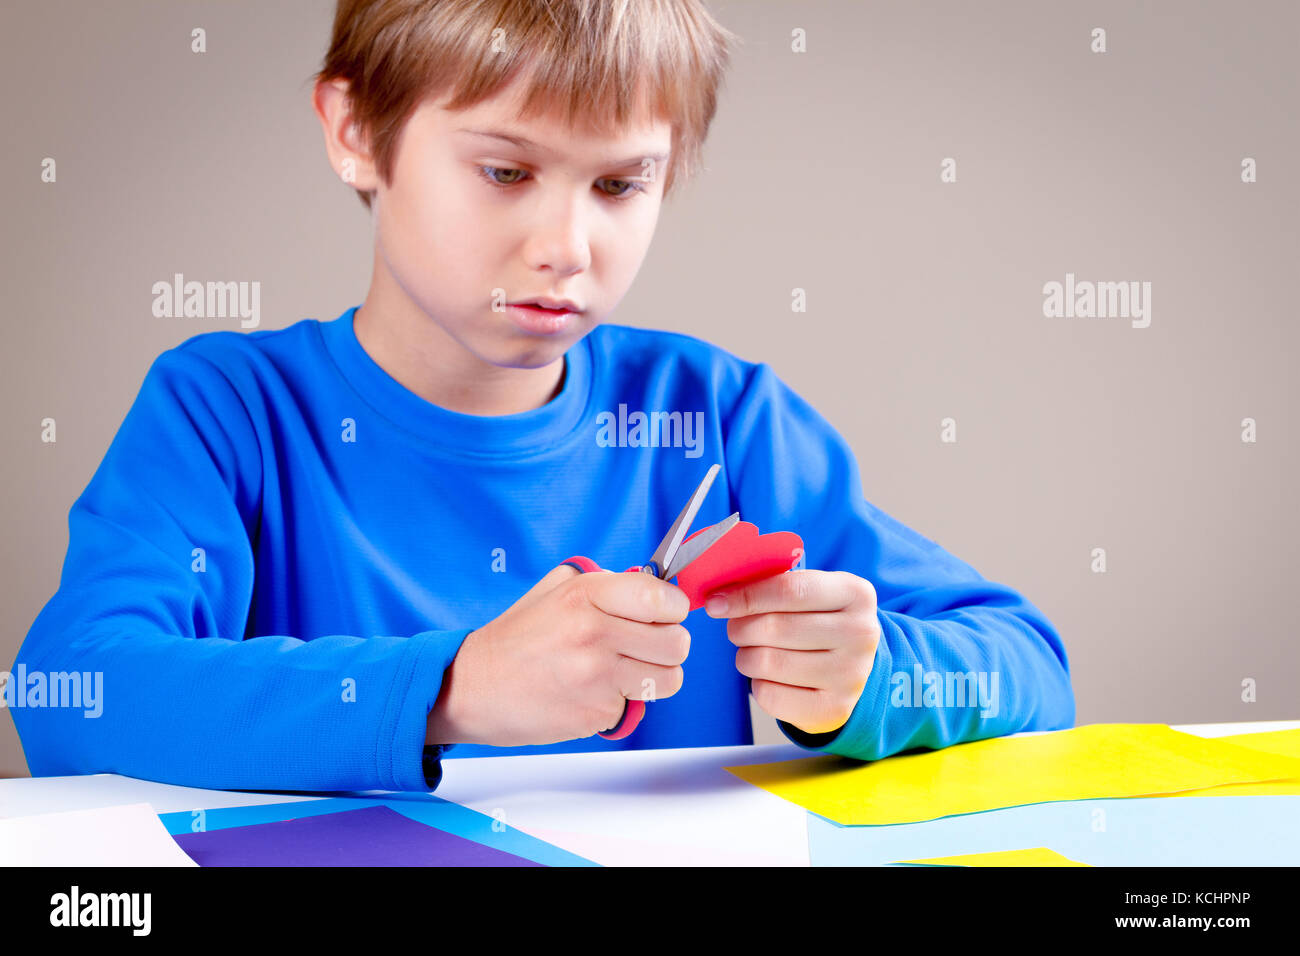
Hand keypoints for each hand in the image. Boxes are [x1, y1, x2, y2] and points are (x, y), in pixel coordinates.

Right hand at [426, 564, 690, 746]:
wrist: (473, 687)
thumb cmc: (517, 638)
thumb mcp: (555, 589)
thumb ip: (606, 583)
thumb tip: (654, 586)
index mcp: (587, 595)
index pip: (663, 597)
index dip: (673, 607)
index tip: (664, 613)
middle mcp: (595, 633)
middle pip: (678, 643)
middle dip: (669, 645)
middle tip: (647, 645)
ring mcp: (597, 677)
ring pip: (671, 679)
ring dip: (655, 677)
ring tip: (627, 671)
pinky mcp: (596, 714)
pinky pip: (636, 706)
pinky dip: (621, 701)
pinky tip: (593, 692)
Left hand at [705, 570, 880, 735]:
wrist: (851, 668)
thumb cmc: (818, 621)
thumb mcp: (810, 594)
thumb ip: (772, 585)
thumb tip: (720, 596)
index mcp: (855, 593)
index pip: (790, 590)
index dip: (746, 596)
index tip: (716, 603)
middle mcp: (860, 633)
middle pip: (775, 627)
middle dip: (741, 628)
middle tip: (736, 629)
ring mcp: (850, 674)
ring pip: (767, 662)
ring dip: (746, 657)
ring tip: (754, 652)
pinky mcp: (834, 709)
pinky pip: (770, 696)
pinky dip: (757, 685)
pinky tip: (770, 677)